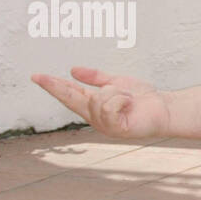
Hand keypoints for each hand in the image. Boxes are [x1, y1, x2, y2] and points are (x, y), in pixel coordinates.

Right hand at [31, 66, 172, 140]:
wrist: (165, 109)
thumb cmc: (143, 99)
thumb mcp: (116, 83)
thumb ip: (96, 78)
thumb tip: (73, 70)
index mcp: (94, 107)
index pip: (69, 94)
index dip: (53, 85)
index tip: (36, 76)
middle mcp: (95, 118)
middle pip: (71, 98)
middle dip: (56, 86)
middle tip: (36, 75)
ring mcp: (105, 126)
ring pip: (99, 98)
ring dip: (118, 93)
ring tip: (129, 99)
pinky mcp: (116, 129)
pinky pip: (110, 105)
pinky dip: (123, 99)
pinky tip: (130, 104)